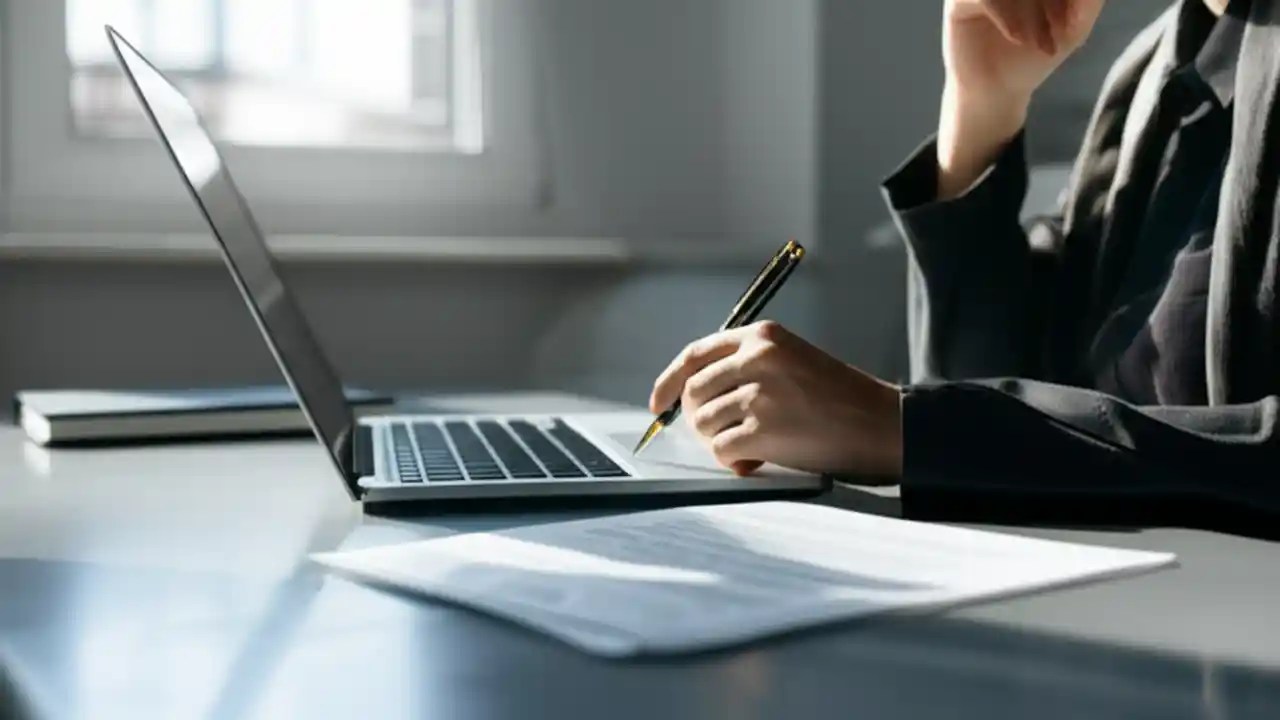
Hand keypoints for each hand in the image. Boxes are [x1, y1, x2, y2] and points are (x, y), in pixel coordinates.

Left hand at [649, 321, 902, 479]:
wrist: (880, 423)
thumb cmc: (836, 397)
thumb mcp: (790, 361)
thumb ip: (744, 367)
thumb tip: (690, 396)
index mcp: (762, 336)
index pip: (695, 354)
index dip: (669, 381)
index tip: (659, 402)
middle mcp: (758, 358)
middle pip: (695, 391)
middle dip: (699, 419)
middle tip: (721, 434)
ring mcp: (760, 393)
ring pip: (705, 423)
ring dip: (720, 442)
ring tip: (751, 446)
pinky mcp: (765, 429)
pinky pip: (722, 450)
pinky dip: (732, 462)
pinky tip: (755, 462)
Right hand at [945, 0, 1104, 102]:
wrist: (997, 90)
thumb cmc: (1035, 55)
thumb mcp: (1075, 26)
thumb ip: (1088, 0)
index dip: (1061, 2)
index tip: (1070, 22)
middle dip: (1049, 3)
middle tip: (1058, 29)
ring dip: (1032, 12)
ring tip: (1039, 42)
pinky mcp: (959, 2)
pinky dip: (1006, 16)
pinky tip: (1017, 38)